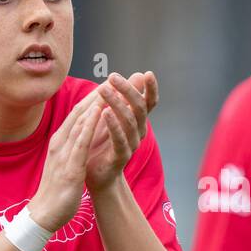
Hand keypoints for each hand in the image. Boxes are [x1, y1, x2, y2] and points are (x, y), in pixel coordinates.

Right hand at [26, 90, 98, 231]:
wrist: (45, 213)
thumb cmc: (59, 187)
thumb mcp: (69, 159)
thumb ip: (77, 144)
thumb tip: (87, 131)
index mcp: (61, 140)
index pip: (78, 113)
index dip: (93, 96)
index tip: (109, 82)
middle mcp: (61, 142)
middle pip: (79, 112)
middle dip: (97, 94)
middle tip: (114, 78)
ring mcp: (64, 154)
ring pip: (80, 124)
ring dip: (95, 105)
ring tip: (110, 89)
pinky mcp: (70, 167)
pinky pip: (80, 144)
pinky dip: (89, 127)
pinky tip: (100, 116)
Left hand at [84, 72, 157, 192]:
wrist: (99, 176)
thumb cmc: (104, 144)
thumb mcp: (114, 117)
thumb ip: (124, 98)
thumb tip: (138, 75)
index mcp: (138, 121)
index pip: (149, 102)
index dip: (151, 89)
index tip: (148, 74)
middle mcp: (139, 132)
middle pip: (140, 108)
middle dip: (128, 90)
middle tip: (113, 76)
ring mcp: (132, 144)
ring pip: (129, 121)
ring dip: (116, 103)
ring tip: (104, 89)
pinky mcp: (121, 157)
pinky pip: (120, 139)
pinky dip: (113, 125)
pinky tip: (105, 113)